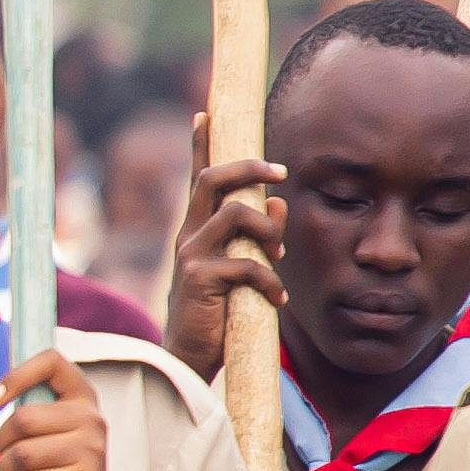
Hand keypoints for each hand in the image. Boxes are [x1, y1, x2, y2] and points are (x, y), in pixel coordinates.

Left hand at [0, 351, 118, 470]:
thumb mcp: (49, 434)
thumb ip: (31, 410)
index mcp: (83, 399)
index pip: (52, 363)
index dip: (16, 375)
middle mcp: (93, 421)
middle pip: (23, 419)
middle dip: (0, 443)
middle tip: (4, 458)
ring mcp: (92, 453)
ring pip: (21, 455)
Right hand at [162, 156, 285, 388]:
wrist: (190, 357)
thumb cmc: (218, 313)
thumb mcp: (242, 269)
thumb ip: (259, 235)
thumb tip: (277, 202)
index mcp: (197, 229)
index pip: (198, 177)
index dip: (201, 144)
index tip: (206, 113)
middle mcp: (188, 234)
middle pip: (211, 178)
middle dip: (249, 166)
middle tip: (281, 172)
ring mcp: (191, 254)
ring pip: (235, 214)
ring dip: (268, 230)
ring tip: (278, 256)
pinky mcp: (200, 277)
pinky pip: (247, 263)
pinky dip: (270, 280)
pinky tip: (276, 299)